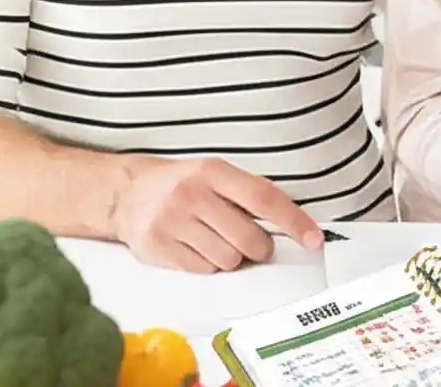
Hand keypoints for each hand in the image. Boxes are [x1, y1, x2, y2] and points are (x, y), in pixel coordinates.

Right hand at [111, 157, 322, 273]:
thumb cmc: (183, 185)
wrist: (127, 193)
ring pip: (228, 260)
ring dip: (231, 257)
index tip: (314, 239)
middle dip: (259, 247)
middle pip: (249, 238)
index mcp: (212, 171)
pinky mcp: (158, 247)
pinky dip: (208, 264)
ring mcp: (172, 222)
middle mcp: (191, 194)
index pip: (263, 198)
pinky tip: (195, 247)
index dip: (293, 221)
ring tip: (216, 240)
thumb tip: (294, 225)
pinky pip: (203, 270)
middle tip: (251, 242)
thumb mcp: (215, 174)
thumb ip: (249, 194)